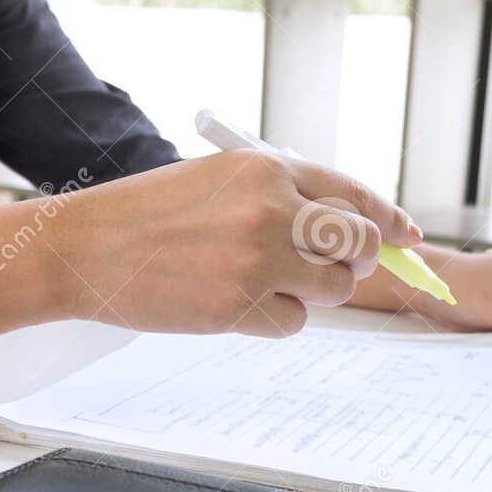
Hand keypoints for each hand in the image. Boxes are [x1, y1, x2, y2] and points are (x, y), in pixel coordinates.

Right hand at [56, 151, 421, 338]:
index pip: (351, 194)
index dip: (387, 218)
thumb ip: (277, 195)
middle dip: (353, 262)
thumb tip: (342, 226)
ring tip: (257, 281)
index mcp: (264, 169)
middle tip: (330, 269)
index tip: (408, 235)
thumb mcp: (215, 181)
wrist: (83, 248)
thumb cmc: (144, 216)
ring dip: (308, 293)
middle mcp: (270, 209)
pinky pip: (293, 323)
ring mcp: (257, 259)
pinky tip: (232, 303)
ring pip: (331, 289)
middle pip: (356, 244)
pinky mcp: (239, 305)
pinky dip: (274, 318)